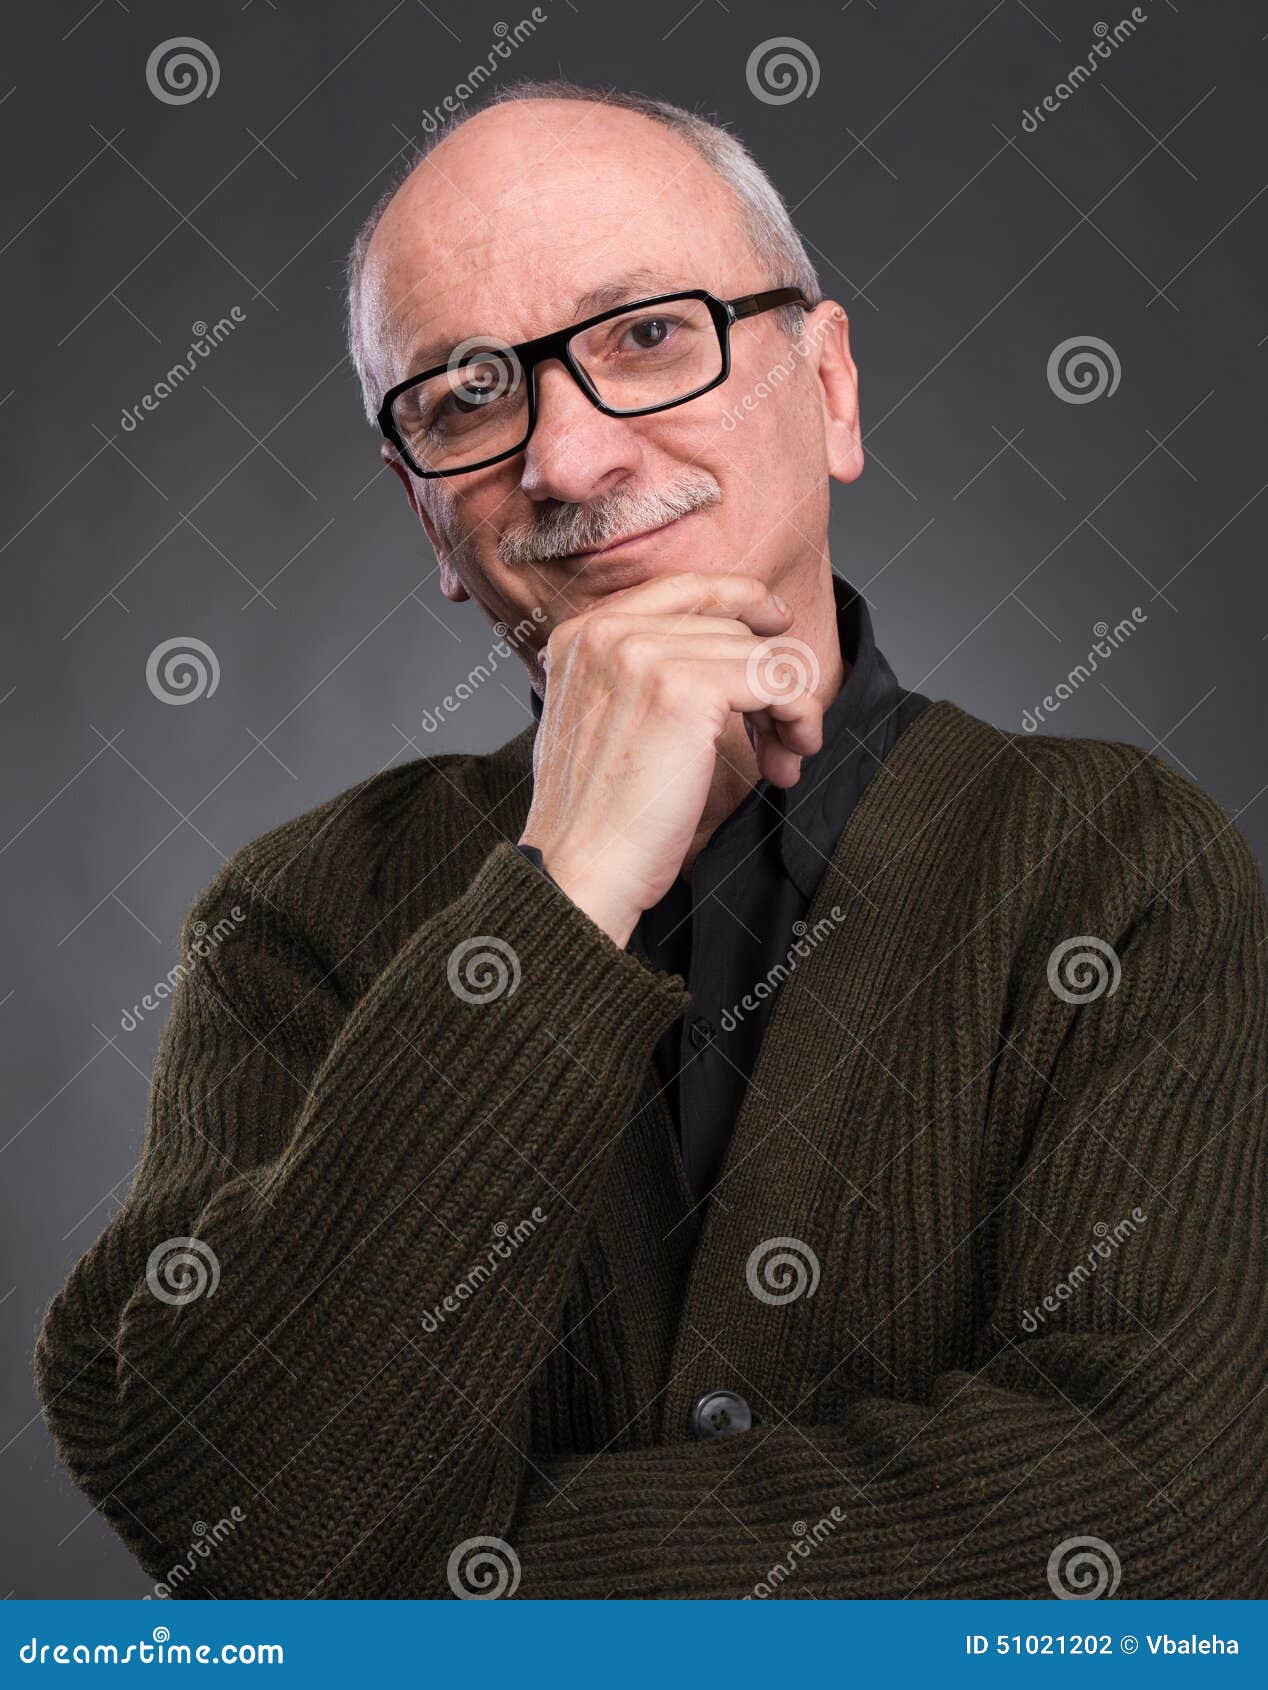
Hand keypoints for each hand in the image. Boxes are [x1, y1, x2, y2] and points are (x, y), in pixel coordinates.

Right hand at [519, 573, 824, 946]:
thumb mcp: (599, 721)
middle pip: (729, 627)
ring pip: (759, 654)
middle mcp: (608, 632)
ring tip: (785, 757)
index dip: (741, 598)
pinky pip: (777, 680)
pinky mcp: (688, 690)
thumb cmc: (595, 817)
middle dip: (767, 680)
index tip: (776, 624)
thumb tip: (722, 655)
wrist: (579, 869)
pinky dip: (799, 715)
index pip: (682, 588)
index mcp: (581, 634)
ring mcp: (646, 656)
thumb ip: (636, 674)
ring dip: (789, 707)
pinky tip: (789, 757)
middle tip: (781, 741)